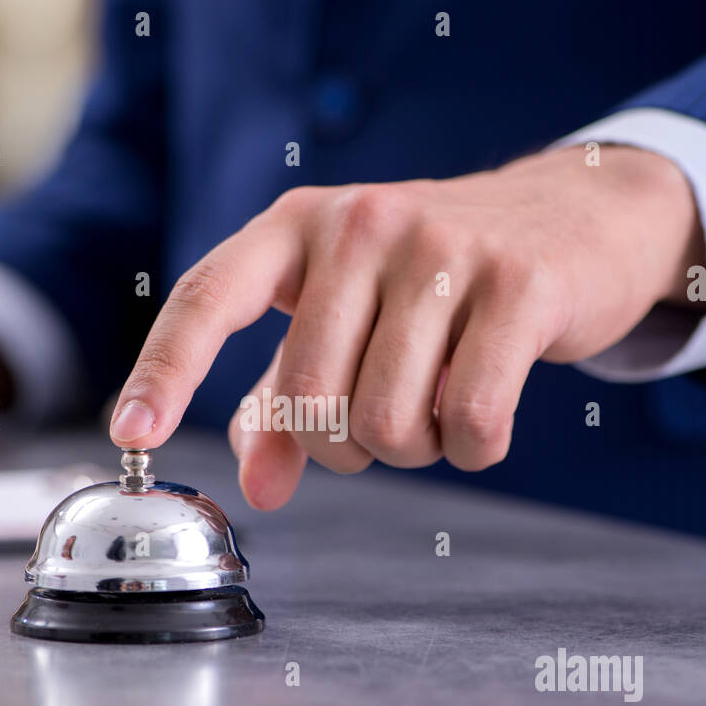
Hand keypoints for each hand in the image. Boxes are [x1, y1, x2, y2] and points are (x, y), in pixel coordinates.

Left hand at [110, 145, 704, 508]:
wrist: (574, 217)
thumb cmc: (439, 281)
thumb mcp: (346, 320)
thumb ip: (287, 400)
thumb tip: (257, 487)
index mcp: (298, 227)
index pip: (208, 296)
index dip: (165, 369)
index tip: (131, 433)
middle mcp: (360, 224)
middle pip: (309, 398)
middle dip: (343, 448)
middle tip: (381, 425)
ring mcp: (442, 248)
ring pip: (387, 418)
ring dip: (412, 449)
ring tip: (437, 407)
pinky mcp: (519, 283)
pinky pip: (471, 418)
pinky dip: (475, 447)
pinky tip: (484, 417)